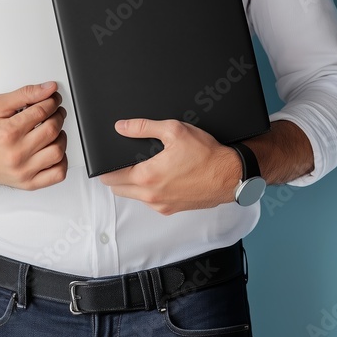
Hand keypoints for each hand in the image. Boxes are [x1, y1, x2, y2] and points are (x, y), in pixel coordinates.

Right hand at [0, 82, 67, 188]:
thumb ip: (25, 94)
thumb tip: (49, 88)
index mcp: (7, 133)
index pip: (42, 111)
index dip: (52, 101)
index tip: (53, 99)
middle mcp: (15, 154)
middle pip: (52, 130)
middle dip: (58, 116)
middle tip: (55, 113)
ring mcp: (23, 171)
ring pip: (58, 151)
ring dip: (61, 137)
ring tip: (53, 132)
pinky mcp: (29, 183)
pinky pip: (58, 174)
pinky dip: (62, 161)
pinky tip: (52, 150)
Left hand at [97, 118, 241, 214]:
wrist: (231, 176)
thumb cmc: (207, 155)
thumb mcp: (175, 131)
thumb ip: (144, 127)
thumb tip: (122, 127)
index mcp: (147, 176)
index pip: (109, 178)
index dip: (106, 167)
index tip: (109, 161)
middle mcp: (151, 195)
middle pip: (117, 190)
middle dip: (116, 177)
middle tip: (126, 163)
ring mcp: (161, 205)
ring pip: (134, 197)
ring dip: (133, 185)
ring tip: (147, 169)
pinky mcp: (172, 209)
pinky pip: (151, 202)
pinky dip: (150, 192)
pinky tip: (163, 178)